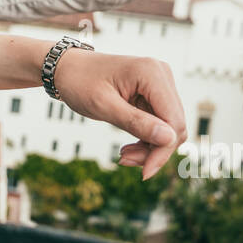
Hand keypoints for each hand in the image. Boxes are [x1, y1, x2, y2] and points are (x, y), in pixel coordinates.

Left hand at [50, 49, 186, 180]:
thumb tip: (168, 139)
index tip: (145, 173)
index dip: (163, 150)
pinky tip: (128, 148)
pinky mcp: (154, 94)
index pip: (173, 121)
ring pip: (169, 128)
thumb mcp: (103, 106)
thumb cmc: (79, 81)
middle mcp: (161, 75)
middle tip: (125, 160)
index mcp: (151, 73)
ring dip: (150, 147)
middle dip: (154, 150)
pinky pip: (159, 124)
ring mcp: (159, 84)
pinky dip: (146, 139)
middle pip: (174, 126)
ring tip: (124, 155)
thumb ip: (135, 122)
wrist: (68, 69)